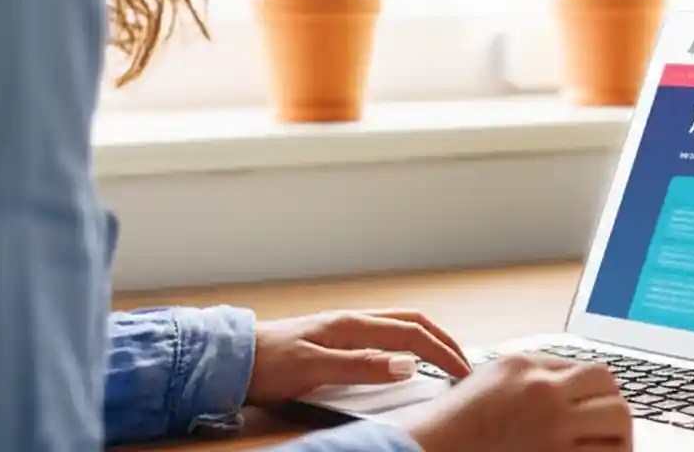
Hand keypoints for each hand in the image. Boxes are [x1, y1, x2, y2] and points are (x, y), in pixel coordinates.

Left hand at [245, 309, 470, 404]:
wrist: (229, 359)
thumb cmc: (266, 364)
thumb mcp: (314, 368)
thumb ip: (361, 365)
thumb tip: (407, 363)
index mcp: (351, 325)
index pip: (412, 335)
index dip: (442, 352)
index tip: (463, 372)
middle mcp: (351, 321)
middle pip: (411, 322)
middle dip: (442, 339)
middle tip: (464, 363)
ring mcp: (343, 328)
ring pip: (399, 326)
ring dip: (427, 338)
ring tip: (444, 358)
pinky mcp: (335, 338)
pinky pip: (383, 335)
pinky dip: (407, 343)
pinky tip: (405, 357)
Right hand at [405, 354, 631, 451]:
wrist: (434, 448)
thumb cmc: (458, 418)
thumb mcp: (494, 375)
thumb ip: (536, 369)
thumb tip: (574, 376)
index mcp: (530, 368)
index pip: (592, 371)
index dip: (603, 391)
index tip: (603, 404)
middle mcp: (544, 393)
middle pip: (611, 393)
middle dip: (618, 410)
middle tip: (614, 427)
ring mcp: (551, 429)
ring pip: (617, 423)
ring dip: (620, 436)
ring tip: (614, 446)